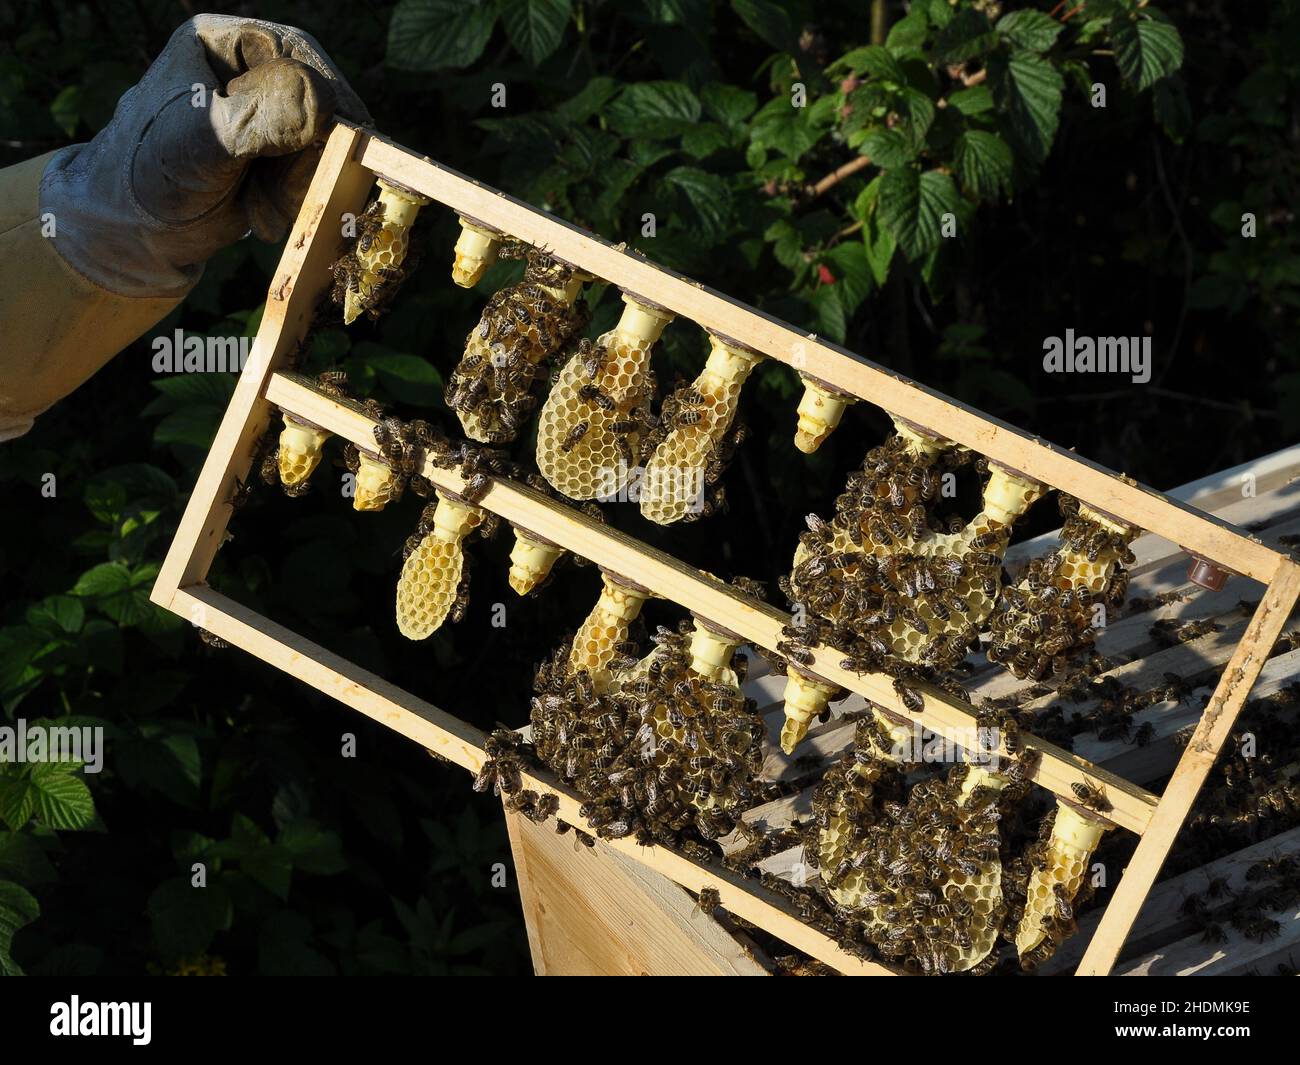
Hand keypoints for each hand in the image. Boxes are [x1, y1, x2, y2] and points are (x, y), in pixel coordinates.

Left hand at [40, 15, 370, 296]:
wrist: (131, 234)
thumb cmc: (148, 176)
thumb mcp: (203, 143)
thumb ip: (260, 118)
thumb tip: (320, 99)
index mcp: (221, 43)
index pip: (293, 53)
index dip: (323, 96)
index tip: (342, 139)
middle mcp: (247, 71)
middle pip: (318, 100)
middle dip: (309, 153)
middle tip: (289, 193)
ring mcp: (264, 116)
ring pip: (321, 142)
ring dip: (302, 183)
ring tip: (263, 209)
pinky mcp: (274, 156)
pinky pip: (312, 171)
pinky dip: (296, 199)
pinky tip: (263, 215)